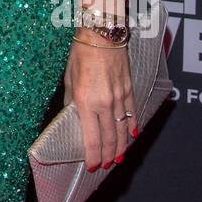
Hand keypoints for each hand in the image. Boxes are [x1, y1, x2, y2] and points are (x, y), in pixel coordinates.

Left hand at [63, 32, 136, 169]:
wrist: (102, 35)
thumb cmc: (81, 53)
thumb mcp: (69, 78)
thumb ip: (71, 100)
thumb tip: (71, 115)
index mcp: (85, 102)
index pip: (92, 139)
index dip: (93, 156)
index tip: (92, 166)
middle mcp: (104, 103)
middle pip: (109, 138)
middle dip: (108, 156)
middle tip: (105, 166)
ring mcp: (119, 97)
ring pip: (122, 129)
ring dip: (121, 146)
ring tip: (118, 158)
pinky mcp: (129, 89)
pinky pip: (131, 113)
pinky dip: (132, 126)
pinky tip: (131, 136)